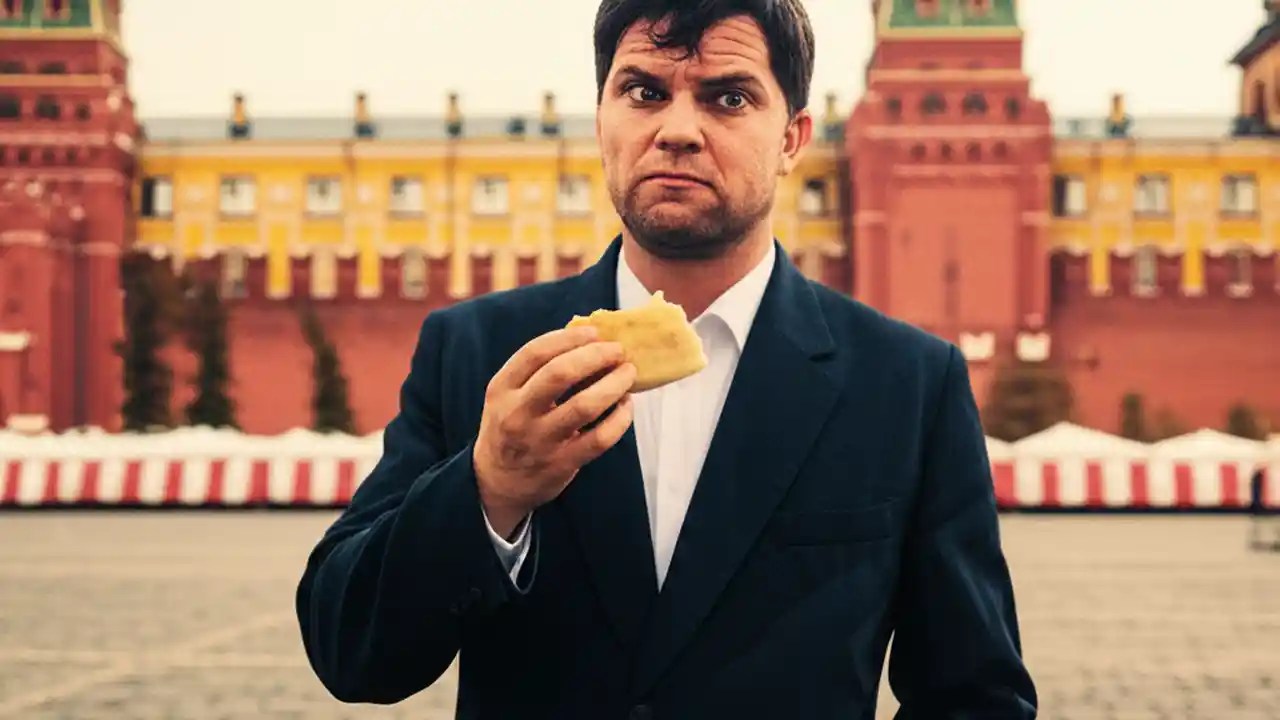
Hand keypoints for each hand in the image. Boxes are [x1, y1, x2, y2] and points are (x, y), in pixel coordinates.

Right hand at [474, 325, 636, 537]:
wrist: (496, 482)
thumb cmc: (511, 426)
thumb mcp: (508, 396)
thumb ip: (537, 371)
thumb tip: (589, 339)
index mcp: (502, 389)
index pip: (535, 353)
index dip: (569, 338)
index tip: (594, 332)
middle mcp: (517, 413)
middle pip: (560, 374)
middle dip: (596, 356)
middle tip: (618, 350)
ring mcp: (539, 440)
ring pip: (585, 405)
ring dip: (614, 384)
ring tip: (628, 373)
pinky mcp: (561, 463)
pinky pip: (600, 438)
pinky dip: (620, 418)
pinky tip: (626, 406)